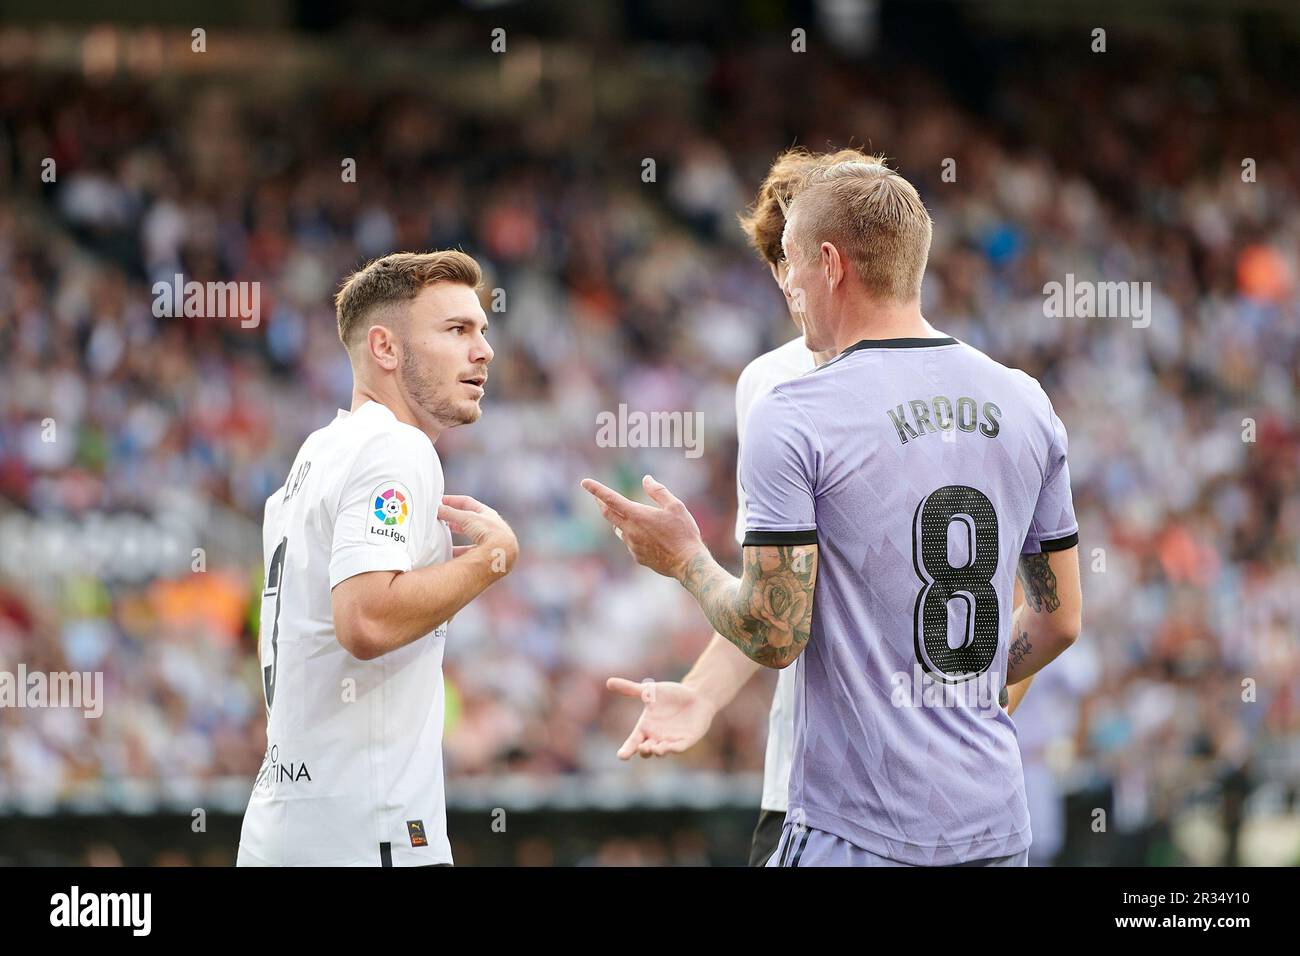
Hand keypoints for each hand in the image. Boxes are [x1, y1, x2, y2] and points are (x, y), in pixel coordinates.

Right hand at [439, 494, 518, 572]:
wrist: (501, 553)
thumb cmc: (489, 532)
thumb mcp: (467, 518)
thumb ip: (451, 513)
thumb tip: (438, 509)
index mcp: (487, 514)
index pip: (468, 502)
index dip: (453, 500)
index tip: (440, 501)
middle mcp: (490, 527)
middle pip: (469, 519)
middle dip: (454, 517)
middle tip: (441, 517)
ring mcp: (489, 541)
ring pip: (469, 535)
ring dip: (457, 533)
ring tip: (444, 534)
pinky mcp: (485, 555)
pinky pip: (468, 551)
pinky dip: (458, 551)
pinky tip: (449, 552)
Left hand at [580, 474, 705, 578]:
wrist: (688, 563)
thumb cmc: (684, 532)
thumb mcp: (675, 506)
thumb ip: (658, 491)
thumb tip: (646, 479)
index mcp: (637, 515)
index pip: (610, 499)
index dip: (596, 490)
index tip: (584, 482)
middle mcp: (630, 531)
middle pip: (607, 514)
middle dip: (600, 503)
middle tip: (597, 497)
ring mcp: (632, 546)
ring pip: (619, 529)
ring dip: (620, 520)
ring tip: (629, 516)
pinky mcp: (637, 557)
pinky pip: (630, 542)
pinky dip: (633, 535)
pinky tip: (649, 537)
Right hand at [606, 677, 715, 758]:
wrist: (695, 695)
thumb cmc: (671, 694)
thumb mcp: (649, 691)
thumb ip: (630, 689)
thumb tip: (608, 681)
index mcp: (645, 728)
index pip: (632, 742)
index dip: (627, 750)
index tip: (621, 756)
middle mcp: (656, 738)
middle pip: (646, 751)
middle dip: (644, 750)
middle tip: (642, 746)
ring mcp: (671, 741)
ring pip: (661, 751)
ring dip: (658, 751)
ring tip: (656, 747)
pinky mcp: (686, 741)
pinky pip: (679, 748)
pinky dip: (674, 749)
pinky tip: (671, 746)